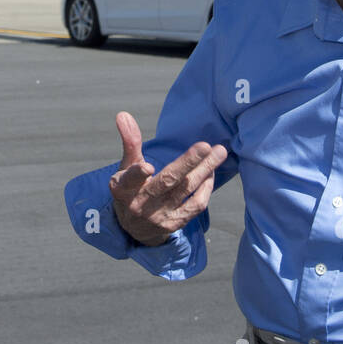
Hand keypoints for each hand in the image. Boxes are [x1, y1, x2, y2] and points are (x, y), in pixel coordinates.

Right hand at [108, 111, 227, 246]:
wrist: (135, 229)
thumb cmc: (131, 189)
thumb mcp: (125, 168)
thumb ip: (129, 142)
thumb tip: (123, 114)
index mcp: (123, 189)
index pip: (129, 180)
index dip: (137, 174)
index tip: (147, 167)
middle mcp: (140, 204)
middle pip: (166, 182)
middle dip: (186, 163)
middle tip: (205, 146)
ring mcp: (159, 216)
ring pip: (185, 190)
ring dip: (204, 170)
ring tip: (219, 152)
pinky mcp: (174, 224)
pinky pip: (195, 205)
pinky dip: (205, 188)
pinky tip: (211, 172)